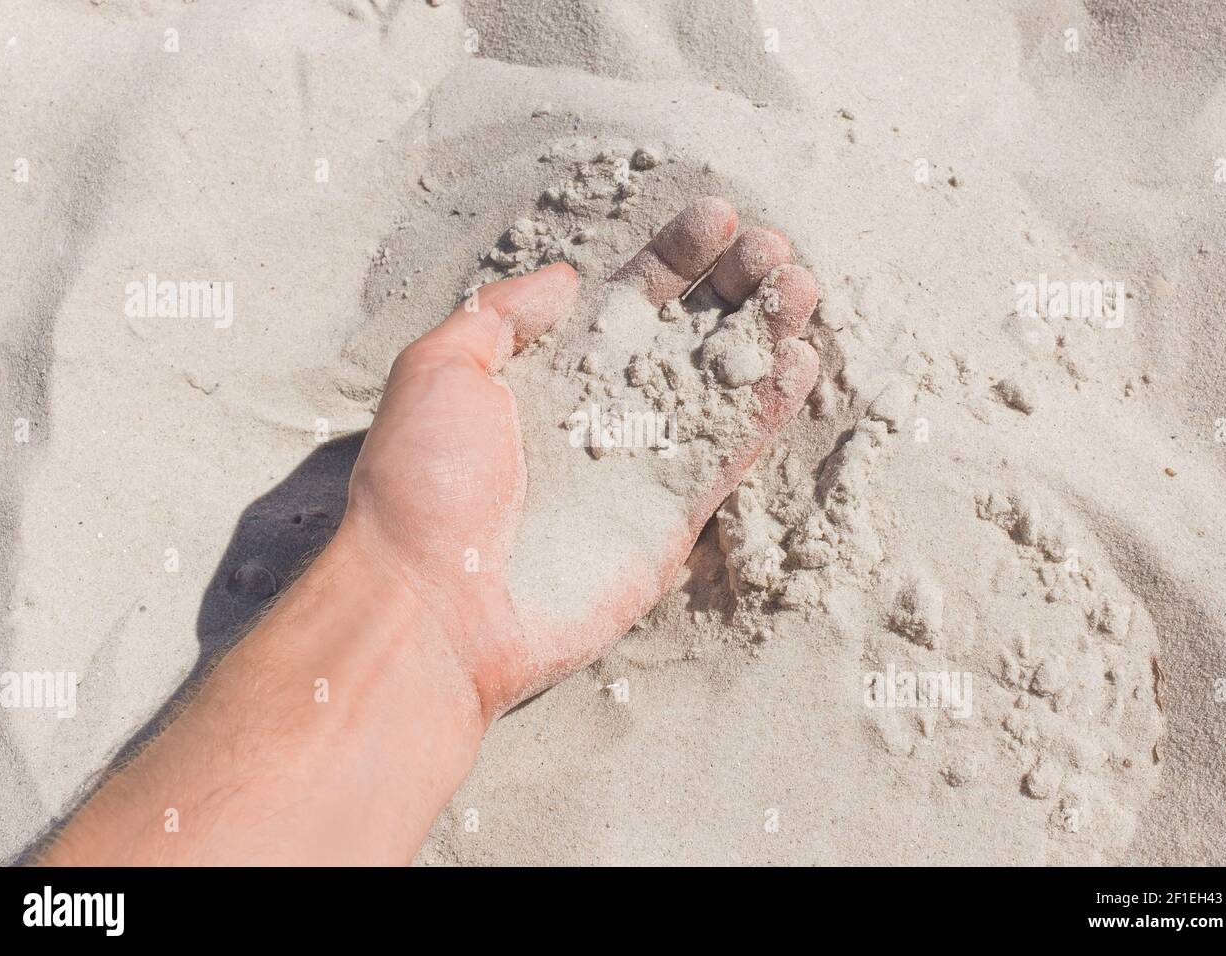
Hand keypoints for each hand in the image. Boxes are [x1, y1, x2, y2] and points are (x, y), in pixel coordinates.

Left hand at [340, 197, 818, 720]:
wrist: (434, 606)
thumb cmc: (423, 484)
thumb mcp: (437, 370)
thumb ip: (503, 316)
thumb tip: (568, 279)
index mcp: (549, 370)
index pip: (627, 297)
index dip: (675, 256)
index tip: (716, 217)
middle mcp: (602, 409)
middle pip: (685, 333)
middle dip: (732, 287)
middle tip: (775, 246)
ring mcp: (640, 461)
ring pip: (719, 385)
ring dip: (763, 336)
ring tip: (802, 285)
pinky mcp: (670, 515)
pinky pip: (730, 452)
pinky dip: (766, 409)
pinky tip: (801, 361)